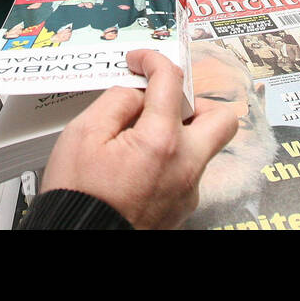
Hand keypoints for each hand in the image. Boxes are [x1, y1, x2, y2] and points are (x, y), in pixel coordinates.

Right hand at [41, 50, 237, 228]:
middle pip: (221, 119)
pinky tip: (139, 164)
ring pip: (203, 148)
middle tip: (166, 102)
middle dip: (197, 102)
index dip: (154, 61)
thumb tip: (136, 92)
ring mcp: (187, 191)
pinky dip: (170, 160)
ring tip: (140, 137)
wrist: (79, 240)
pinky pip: (187, 173)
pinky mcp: (181, 209)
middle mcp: (185, 167)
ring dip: (181, 133)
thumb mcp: (83, 134)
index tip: (141, 61)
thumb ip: (116, 101)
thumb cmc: (78, 196)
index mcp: (162, 142)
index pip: (171, 81)